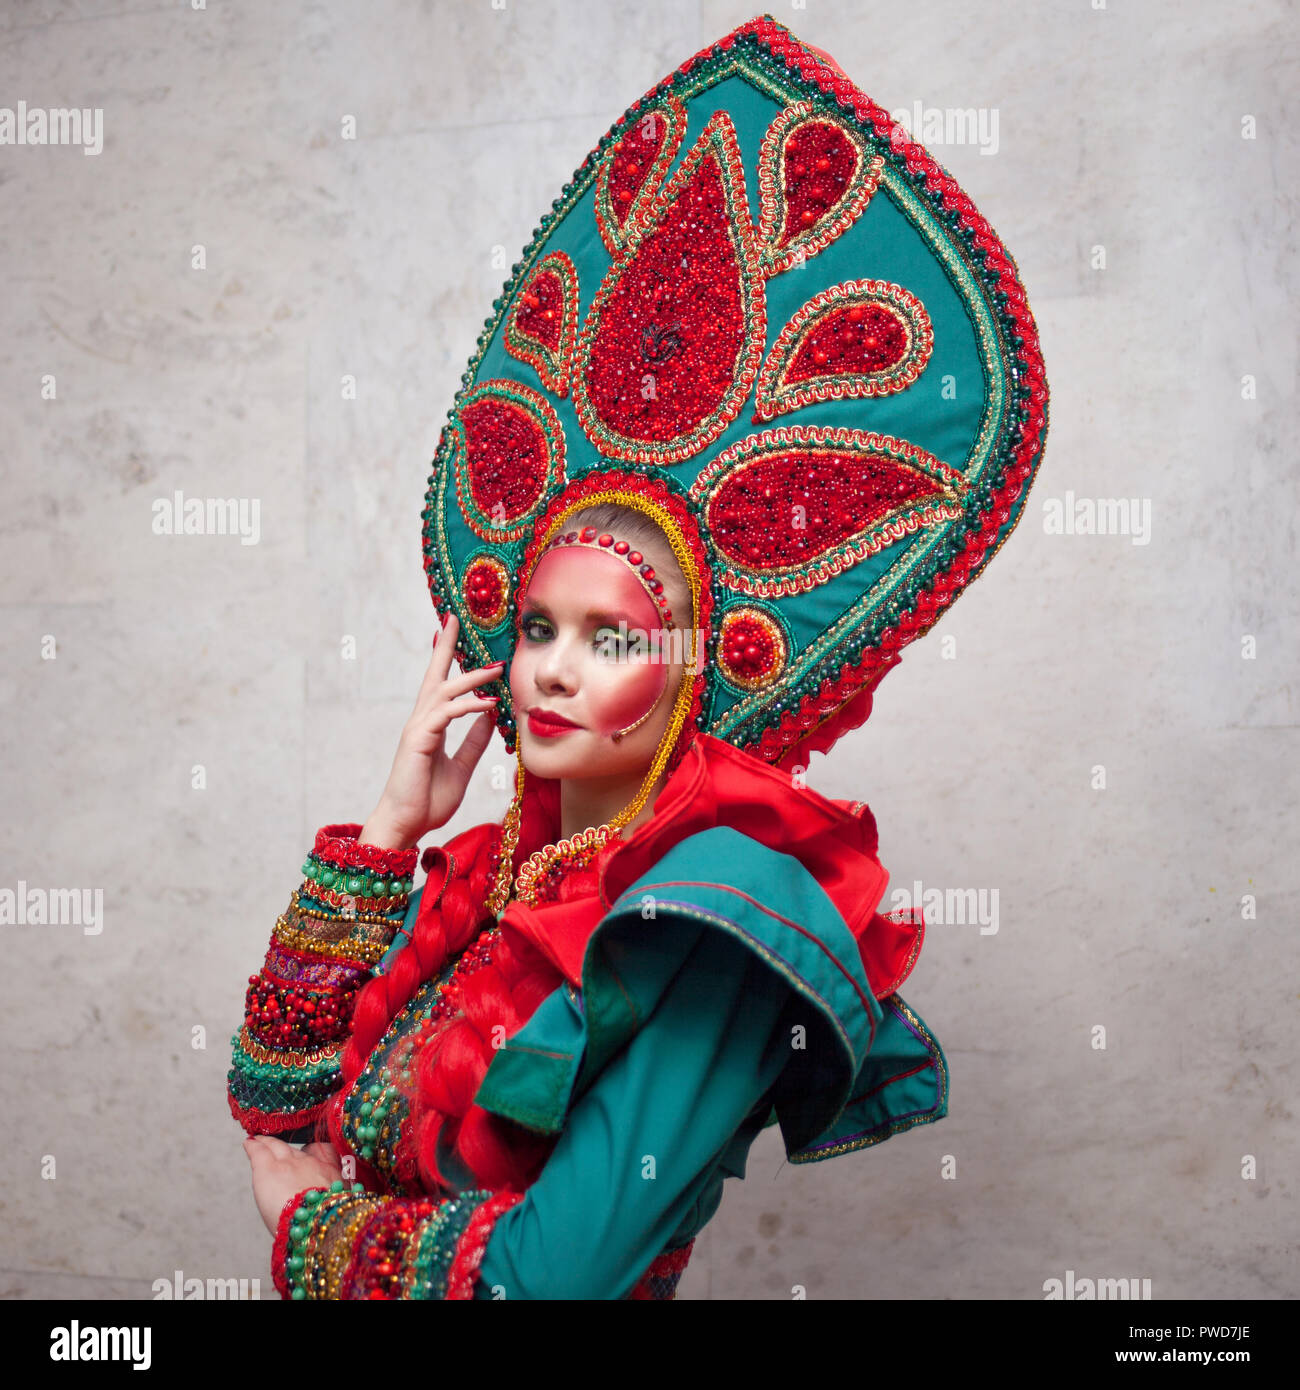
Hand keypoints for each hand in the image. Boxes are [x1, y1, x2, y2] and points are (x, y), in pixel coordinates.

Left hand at [243, 1135, 349, 1234]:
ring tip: (259, 1141)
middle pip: (295, 1151)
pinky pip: (259, 1151)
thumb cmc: (325, 1221)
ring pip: (277, 1147)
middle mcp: (310, 1162)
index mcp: (330, 1173)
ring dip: (268, 1144)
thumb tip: (323, 1201)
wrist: (313, 1221)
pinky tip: (249, 1144)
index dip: (311, 1153)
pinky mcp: (269, 1168)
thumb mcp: (338, 1204)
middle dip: (286, 1148)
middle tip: (276, 1145)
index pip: (320, 1153)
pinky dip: (254, 1146)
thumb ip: (330, 1195)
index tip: (305, 1154)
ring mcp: (289, 1163)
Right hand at [362, 613, 503, 847]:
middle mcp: (421, 721)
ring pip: (444, 691)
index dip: (446, 658)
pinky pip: (447, 714)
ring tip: (496, 668)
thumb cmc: (428, 799)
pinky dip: (469, 707)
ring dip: (471, 677)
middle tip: (454, 618)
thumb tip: (491, 717)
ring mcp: (417, 729)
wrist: (406, 824)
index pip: (440, 685)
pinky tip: (488, 705)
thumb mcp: (461, 766)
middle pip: (434, 675)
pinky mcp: (419, 741)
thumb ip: (474, 741)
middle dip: (444, 646)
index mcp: (429, 725)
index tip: (454, 632)